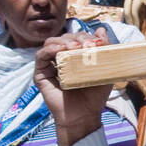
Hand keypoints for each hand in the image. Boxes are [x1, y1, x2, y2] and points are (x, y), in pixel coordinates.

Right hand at [34, 31, 112, 145]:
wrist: (84, 115)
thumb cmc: (95, 95)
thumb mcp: (105, 70)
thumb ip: (105, 50)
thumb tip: (102, 29)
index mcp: (75, 56)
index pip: (77, 38)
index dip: (86, 36)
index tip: (98, 42)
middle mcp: (61, 58)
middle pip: (65, 38)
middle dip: (77, 37)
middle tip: (88, 45)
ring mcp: (50, 65)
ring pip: (51, 42)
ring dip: (63, 41)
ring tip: (75, 48)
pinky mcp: (40, 74)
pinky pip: (40, 55)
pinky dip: (50, 49)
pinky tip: (60, 50)